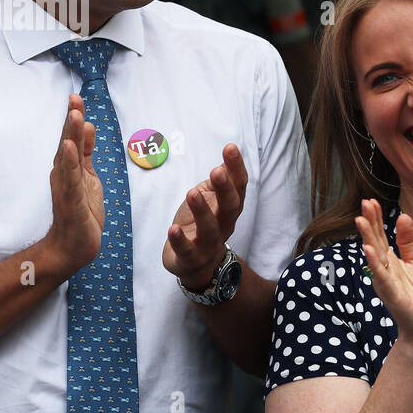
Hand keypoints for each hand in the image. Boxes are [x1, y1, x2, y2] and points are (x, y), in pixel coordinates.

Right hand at [44, 94, 103, 274]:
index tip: (76, 97)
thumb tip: (88, 126)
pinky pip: (70, 179)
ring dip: (71, 135)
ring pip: (68, 157)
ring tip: (74, 115)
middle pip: (68, 142)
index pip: (72, 138)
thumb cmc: (82, 212)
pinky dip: (69, 163)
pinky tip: (68, 148)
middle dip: (72, 120)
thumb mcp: (88, 177)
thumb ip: (86, 153)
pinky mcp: (70, 201)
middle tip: (74, 98)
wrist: (74, 246)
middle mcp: (64, 174)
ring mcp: (66, 186)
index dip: (75, 118)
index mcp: (70, 167)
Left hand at [164, 144, 248, 290]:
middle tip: (217, 171)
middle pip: (231, 207)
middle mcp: (224, 225)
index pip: (239, 186)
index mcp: (229, 208)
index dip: (236, 168)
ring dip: (202, 211)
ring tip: (192, 193)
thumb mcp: (211, 199)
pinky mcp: (190, 258)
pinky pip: (186, 250)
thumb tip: (227, 159)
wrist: (196, 264)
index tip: (230, 148)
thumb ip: (219, 182)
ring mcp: (209, 244)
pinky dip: (180, 240)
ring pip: (210, 229)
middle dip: (225, 189)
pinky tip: (173, 229)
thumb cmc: (202, 225)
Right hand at [354, 199, 412, 352]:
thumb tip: (403, 216)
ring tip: (360, 219)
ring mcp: (386, 282)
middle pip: (375, 241)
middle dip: (369, 222)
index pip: (380, 235)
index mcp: (390, 261)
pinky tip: (369, 250)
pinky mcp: (393, 296)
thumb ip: (408, 241)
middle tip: (364, 202)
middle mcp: (384, 270)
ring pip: (374, 256)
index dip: (376, 218)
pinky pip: (382, 277)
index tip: (370, 200)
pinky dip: (374, 264)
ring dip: (367, 238)